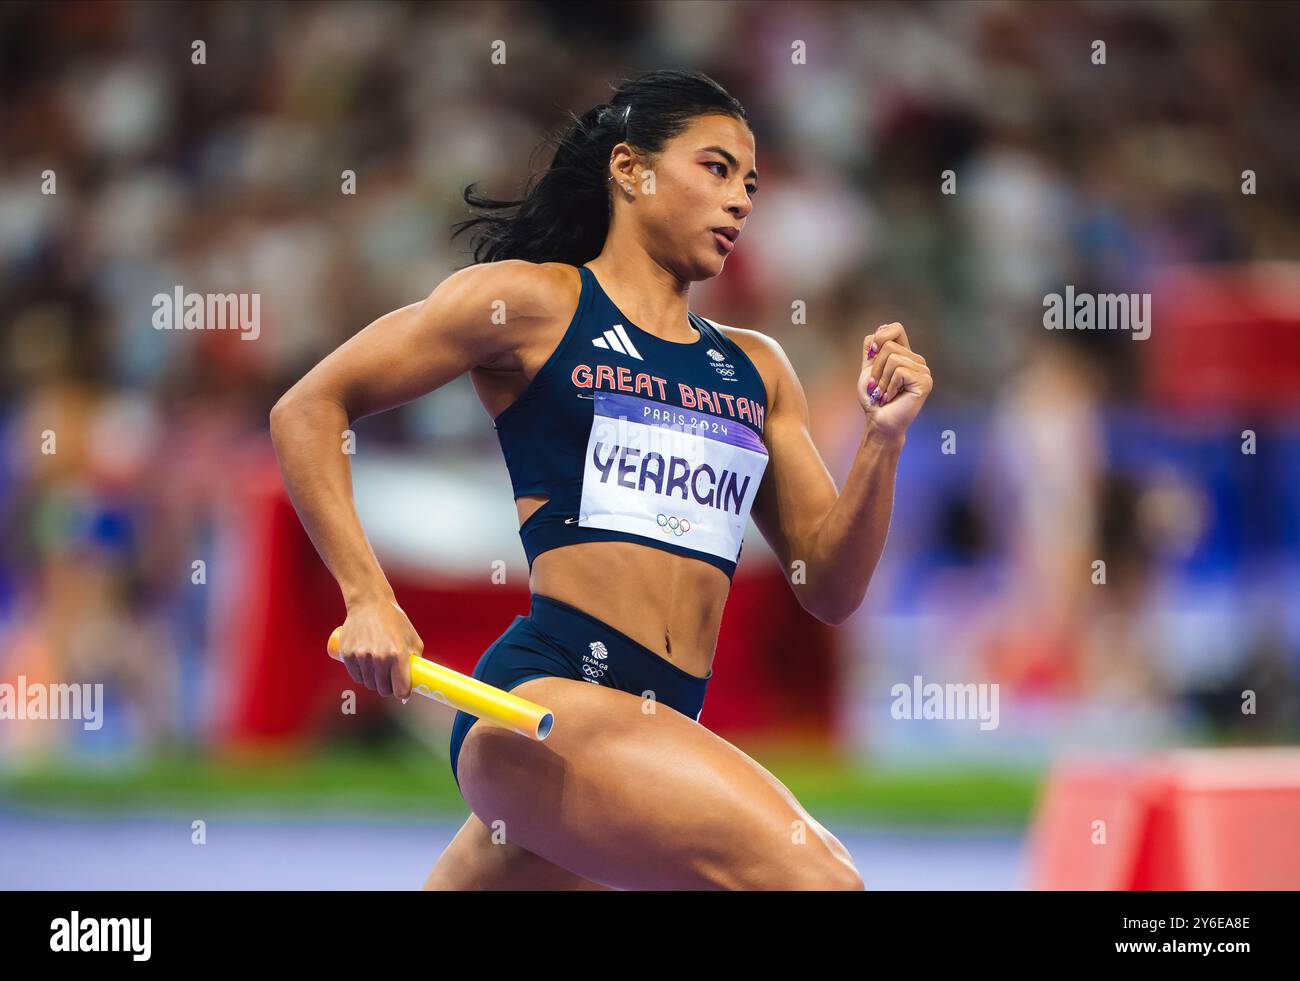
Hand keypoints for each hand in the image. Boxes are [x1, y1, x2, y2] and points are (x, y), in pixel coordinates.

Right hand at [336, 599, 420, 699]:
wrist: (369, 603)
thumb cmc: (395, 621)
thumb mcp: (413, 638)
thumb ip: (416, 660)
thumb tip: (418, 680)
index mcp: (399, 654)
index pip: (401, 688)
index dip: (402, 693)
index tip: (402, 692)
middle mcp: (380, 657)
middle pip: (383, 689)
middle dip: (388, 688)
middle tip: (390, 681)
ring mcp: (363, 656)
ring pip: (369, 683)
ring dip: (374, 682)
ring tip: (378, 671)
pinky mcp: (348, 654)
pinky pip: (356, 676)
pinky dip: (361, 676)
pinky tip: (366, 669)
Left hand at [857, 322, 932, 437]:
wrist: (878, 421)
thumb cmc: (874, 398)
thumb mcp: (868, 370)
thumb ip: (872, 350)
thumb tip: (880, 327)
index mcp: (905, 355)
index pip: (896, 328)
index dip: (880, 338)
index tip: (871, 356)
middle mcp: (917, 360)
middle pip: (888, 346)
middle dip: (875, 369)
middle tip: (877, 387)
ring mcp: (923, 371)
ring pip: (892, 359)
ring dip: (881, 380)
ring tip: (883, 394)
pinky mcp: (925, 381)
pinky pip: (899, 372)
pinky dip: (889, 386)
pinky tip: (891, 397)